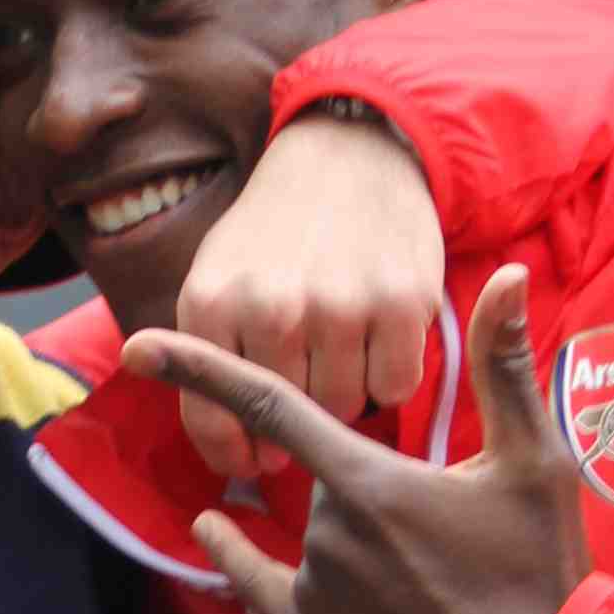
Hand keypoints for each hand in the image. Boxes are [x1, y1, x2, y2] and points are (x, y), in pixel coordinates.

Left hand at [128, 264, 587, 613]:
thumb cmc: (542, 567)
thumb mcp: (536, 459)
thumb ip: (504, 363)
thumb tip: (512, 272)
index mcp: (372, 482)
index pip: (268, 405)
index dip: (199, 369)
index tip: (139, 345)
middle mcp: (330, 536)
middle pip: (321, 476)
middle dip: (370, 483)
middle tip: (448, 528)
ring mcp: (319, 593)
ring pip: (315, 529)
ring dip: (357, 532)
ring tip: (438, 573)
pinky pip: (263, 584)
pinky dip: (238, 556)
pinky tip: (212, 527)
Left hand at [169, 111, 446, 480]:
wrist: (349, 156)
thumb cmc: (276, 236)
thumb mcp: (216, 281)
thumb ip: (210, 366)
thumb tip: (237, 457)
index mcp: (211, 302)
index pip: (211, 420)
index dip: (234, 453)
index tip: (253, 458)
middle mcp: (271, 305)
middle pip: (284, 421)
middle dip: (295, 415)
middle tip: (309, 374)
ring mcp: (340, 304)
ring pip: (344, 408)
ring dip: (345, 391)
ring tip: (342, 343)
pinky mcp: (403, 301)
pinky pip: (396, 387)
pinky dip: (390, 372)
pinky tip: (379, 334)